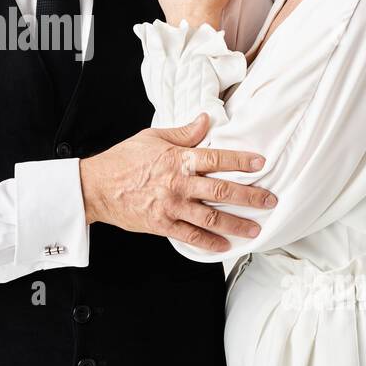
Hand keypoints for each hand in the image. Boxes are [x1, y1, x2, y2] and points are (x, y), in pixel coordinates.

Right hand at [77, 113, 276, 253]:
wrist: (96, 186)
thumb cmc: (123, 160)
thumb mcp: (152, 137)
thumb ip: (183, 132)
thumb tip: (205, 120)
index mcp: (178, 159)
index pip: (217, 158)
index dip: (241, 161)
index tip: (260, 164)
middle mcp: (179, 184)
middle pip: (222, 191)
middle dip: (250, 197)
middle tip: (269, 201)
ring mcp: (171, 207)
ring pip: (211, 218)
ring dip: (236, 224)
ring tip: (254, 228)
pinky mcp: (162, 225)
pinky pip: (191, 236)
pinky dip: (209, 243)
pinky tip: (224, 246)